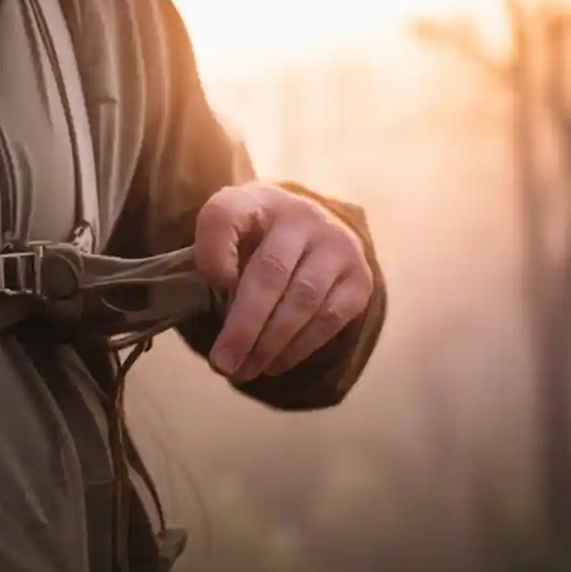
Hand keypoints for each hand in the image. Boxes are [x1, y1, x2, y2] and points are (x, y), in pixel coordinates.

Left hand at [194, 182, 373, 382]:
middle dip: (243, 326)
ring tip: (244, 371)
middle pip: (269, 272)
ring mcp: (336, 245)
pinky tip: (274, 364)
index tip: (211, 283)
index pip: (224, 216)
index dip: (213, 253)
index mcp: (255, 200)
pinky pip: (329, 319)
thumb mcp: (226, 232)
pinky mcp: (360, 277)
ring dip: (270, 344)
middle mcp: (300, 216)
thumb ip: (214, 253)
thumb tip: (226, 290)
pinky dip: (298, 347)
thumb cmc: (256, 237)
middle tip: (222, 364)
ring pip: (302, 300)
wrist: (313, 225)